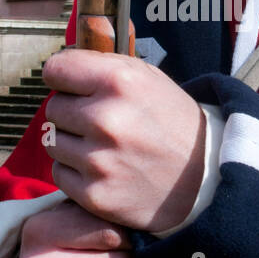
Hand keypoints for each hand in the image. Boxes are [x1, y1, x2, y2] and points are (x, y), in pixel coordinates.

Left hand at [41, 48, 205, 232]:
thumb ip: (103, 64)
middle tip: (100, 122)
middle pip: (52, 108)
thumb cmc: (171, 122)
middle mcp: (105, 119)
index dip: (63, 77)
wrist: (205, 178)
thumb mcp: (148, 78)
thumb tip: (59, 63)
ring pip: (52, 142)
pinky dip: (76, 172)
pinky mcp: (94, 194)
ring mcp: (98, 160)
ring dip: (71, 143)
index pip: (55, 69)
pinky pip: (60, 174)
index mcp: (119, 81)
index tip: (72, 86)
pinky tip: (104, 169)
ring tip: (104, 146)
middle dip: (71, 113)